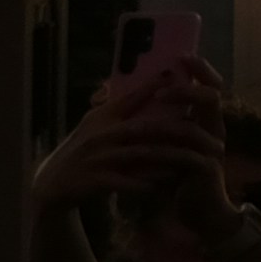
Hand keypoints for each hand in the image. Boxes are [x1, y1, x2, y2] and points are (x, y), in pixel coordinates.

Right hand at [29, 69, 219, 219]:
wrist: (52, 184)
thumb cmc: (82, 150)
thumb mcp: (96, 124)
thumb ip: (120, 108)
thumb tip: (151, 82)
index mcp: (102, 116)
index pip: (132, 97)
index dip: (155, 86)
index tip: (180, 76)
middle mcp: (100, 133)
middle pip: (147, 128)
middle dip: (180, 132)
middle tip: (208, 137)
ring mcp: (97, 157)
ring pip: (142, 156)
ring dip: (170, 159)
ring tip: (194, 162)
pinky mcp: (95, 180)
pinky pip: (128, 181)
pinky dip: (148, 183)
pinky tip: (167, 185)